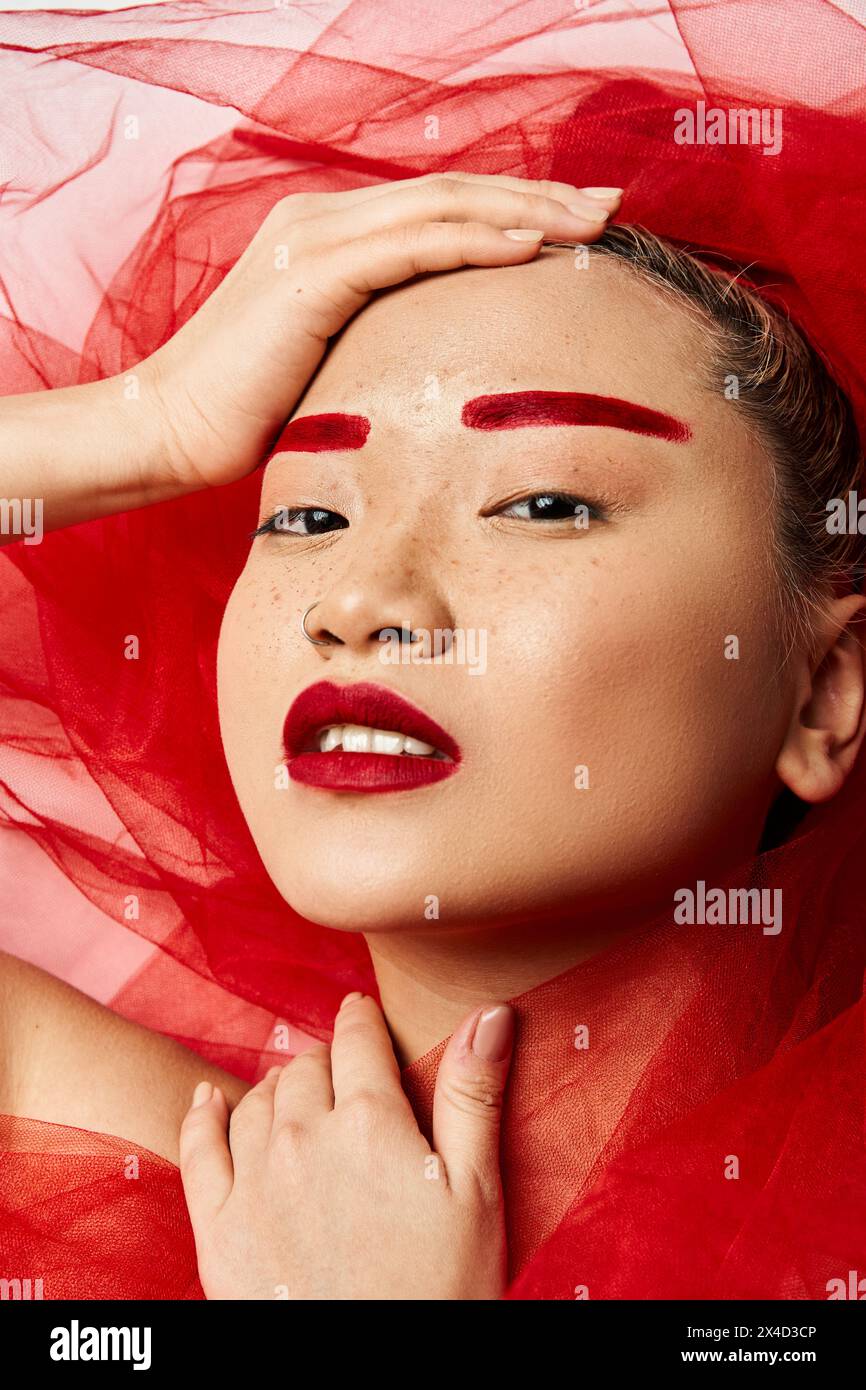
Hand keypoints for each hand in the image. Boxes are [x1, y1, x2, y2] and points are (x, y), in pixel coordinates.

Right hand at [142, 173, 621, 490]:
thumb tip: (443, 359)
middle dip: (538, 195)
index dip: (513, 208)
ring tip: (591, 223)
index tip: (578, 224)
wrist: (168, 430)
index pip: (440, 208)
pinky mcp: (310, 272)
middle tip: (609, 208)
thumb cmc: (247, 414)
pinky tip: (530, 246)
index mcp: (330, 236)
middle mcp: (324, 218)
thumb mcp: (328, 362)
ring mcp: (315, 238)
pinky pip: (412, 245)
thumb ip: (378, 337)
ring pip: (443, 206)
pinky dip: (475, 241)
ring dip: (524, 210)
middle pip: (453, 192)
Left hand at [179, 993, 515, 1299]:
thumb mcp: (477, 1191)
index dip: (363, 1020)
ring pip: (256, 1101)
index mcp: (371, 1120)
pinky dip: (202, 1116)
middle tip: (341, 1071)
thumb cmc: (443, 1291)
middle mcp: (303, 1136)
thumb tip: (489, 1013)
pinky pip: (198, 1149)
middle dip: (326, 1060)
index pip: (358, 1040)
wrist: (376, 1382)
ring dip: (276, 1086)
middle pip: (305, 1067)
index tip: (362, 1012)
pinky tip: (208, 1101)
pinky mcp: (218, 1227)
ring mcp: (254, 1181)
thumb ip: (472, 1094)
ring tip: (292, 1090)